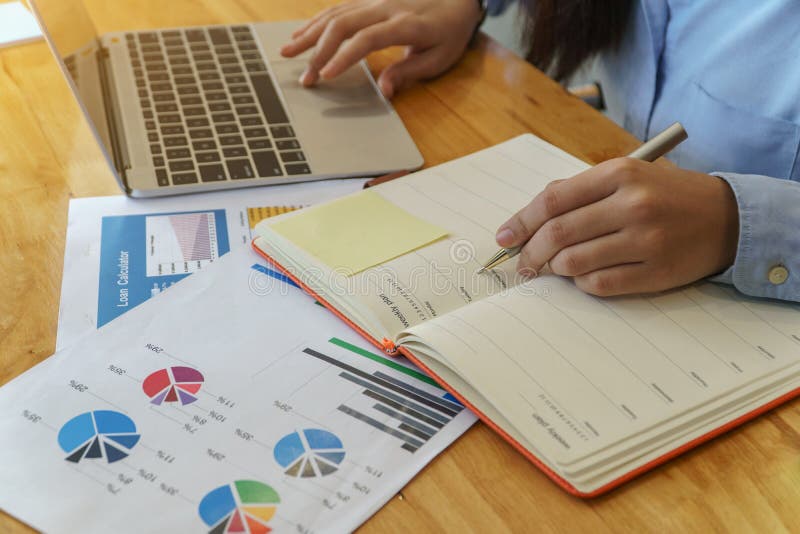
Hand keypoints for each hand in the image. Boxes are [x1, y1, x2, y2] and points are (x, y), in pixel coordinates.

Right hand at [280, 0, 481, 97]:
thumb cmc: (450, 32)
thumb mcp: (440, 58)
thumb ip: (409, 72)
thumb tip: (384, 91)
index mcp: (406, 24)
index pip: (367, 39)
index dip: (344, 57)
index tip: (326, 76)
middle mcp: (386, 7)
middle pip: (343, 24)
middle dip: (319, 51)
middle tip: (305, 77)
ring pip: (336, 13)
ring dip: (310, 33)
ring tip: (287, 52)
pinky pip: (339, 7)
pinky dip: (318, 21)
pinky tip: (302, 34)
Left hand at [495, 158, 739, 295]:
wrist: (727, 217)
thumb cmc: (666, 195)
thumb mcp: (627, 176)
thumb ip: (580, 191)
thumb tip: (529, 218)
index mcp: (620, 173)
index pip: (553, 200)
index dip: (521, 221)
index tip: (504, 238)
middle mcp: (632, 204)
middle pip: (558, 233)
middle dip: (530, 252)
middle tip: (521, 263)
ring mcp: (645, 240)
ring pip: (574, 262)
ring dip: (555, 268)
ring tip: (555, 267)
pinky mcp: (656, 271)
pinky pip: (599, 284)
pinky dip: (581, 283)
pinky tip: (583, 276)